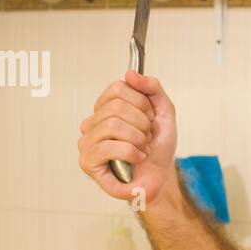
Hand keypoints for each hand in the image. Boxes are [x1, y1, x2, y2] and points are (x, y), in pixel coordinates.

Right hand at [78, 69, 177, 204]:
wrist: (161, 176)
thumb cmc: (157, 147)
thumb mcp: (163, 111)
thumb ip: (151, 88)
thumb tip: (130, 73)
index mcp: (105, 108)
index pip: (118, 88)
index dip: (142, 103)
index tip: (150, 118)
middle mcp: (92, 123)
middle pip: (116, 107)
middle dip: (142, 124)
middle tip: (147, 137)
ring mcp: (87, 142)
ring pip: (112, 125)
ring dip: (138, 139)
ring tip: (142, 149)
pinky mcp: (87, 162)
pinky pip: (109, 147)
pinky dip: (132, 153)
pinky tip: (136, 159)